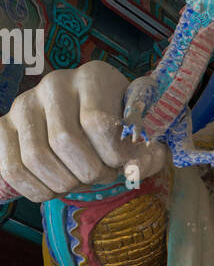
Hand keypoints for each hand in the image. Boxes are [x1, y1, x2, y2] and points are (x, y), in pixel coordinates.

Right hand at [0, 62, 165, 202]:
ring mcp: (25, 103)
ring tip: (78, 181)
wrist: (80, 123)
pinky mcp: (4, 125)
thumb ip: (148, 149)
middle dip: (88, 172)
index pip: (98, 123)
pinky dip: (36, 189)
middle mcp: (56, 83)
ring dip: (62, 183)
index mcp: (94, 76)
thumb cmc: (115, 129)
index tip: (121, 165)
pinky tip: (53, 188)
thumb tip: (145, 161)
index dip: (113, 156)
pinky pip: (12, 167)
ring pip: (36, 157)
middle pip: (65, 141)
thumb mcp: (138, 132)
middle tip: (100, 176)